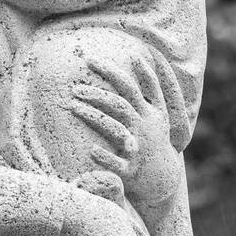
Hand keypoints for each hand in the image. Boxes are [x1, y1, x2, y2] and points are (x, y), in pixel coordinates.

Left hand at [68, 53, 179, 207]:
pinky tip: (90, 150)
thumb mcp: (160, 113)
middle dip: (97, 93)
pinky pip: (117, 163)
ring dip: (94, 116)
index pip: (132, 87)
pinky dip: (105, 156)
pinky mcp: (130, 170)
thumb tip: (139, 56)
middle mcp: (145, 128)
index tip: (91, 59)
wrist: (163, 178)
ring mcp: (138, 148)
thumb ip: (150, 87)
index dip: (113, 72)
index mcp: (151, 113)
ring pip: (116, 129)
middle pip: (121, 105)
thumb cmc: (155, 139)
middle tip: (75, 87)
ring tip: (72, 106)